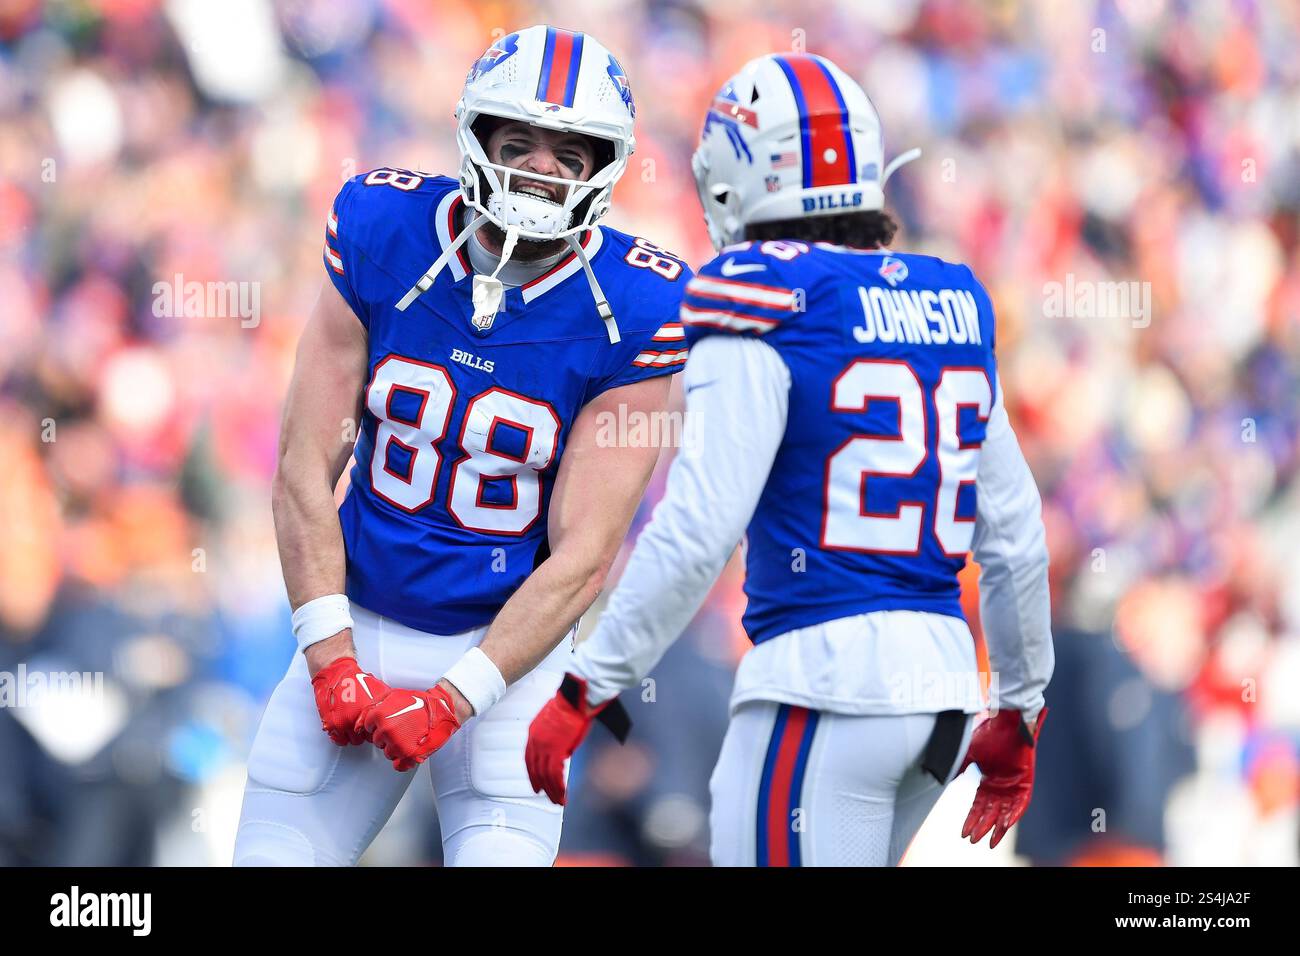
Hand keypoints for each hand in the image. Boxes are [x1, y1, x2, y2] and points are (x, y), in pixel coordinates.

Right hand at [311, 656, 389, 745]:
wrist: (335, 674)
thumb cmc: (354, 680)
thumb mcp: (376, 689)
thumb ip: (383, 703)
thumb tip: (394, 710)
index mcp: (368, 712)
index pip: (377, 731)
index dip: (377, 728)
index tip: (376, 726)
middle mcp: (355, 720)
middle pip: (366, 738)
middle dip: (366, 733)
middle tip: (365, 725)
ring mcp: (343, 723)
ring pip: (353, 741)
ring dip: (354, 735)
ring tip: (354, 725)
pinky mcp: (331, 724)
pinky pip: (339, 740)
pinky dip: (341, 737)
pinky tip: (344, 729)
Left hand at [360, 684, 461, 770]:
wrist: (441, 708)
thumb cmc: (418, 701)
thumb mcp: (392, 695)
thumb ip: (373, 706)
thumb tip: (358, 723)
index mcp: (379, 716)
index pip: (367, 727)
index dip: (378, 725)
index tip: (388, 722)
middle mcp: (386, 731)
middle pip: (377, 741)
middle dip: (386, 737)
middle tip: (400, 728)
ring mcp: (398, 744)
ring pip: (387, 753)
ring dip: (395, 748)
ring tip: (408, 737)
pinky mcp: (410, 754)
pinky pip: (399, 766)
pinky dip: (403, 762)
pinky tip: (409, 752)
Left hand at [525, 673, 609, 805]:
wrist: (575, 699)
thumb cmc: (570, 706)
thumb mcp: (555, 723)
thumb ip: (553, 739)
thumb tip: (560, 754)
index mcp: (532, 734)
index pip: (529, 760)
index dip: (533, 776)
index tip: (537, 787)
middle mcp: (535, 741)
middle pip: (535, 770)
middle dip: (543, 787)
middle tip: (550, 798)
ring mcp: (544, 746)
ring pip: (545, 776)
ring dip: (552, 791)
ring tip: (559, 801)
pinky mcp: (556, 750)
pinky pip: (555, 774)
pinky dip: (558, 787)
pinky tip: (563, 795)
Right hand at [959, 707, 1047, 848]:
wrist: (1005, 720)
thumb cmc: (988, 733)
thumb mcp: (969, 753)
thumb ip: (960, 768)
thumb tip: (947, 781)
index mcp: (987, 780)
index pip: (978, 806)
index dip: (970, 819)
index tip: (963, 833)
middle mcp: (1000, 786)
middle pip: (989, 812)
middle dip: (981, 827)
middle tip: (972, 841)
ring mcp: (1014, 785)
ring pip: (1005, 812)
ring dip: (997, 827)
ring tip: (988, 841)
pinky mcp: (1026, 782)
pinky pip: (1021, 804)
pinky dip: (1013, 815)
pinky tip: (1004, 825)